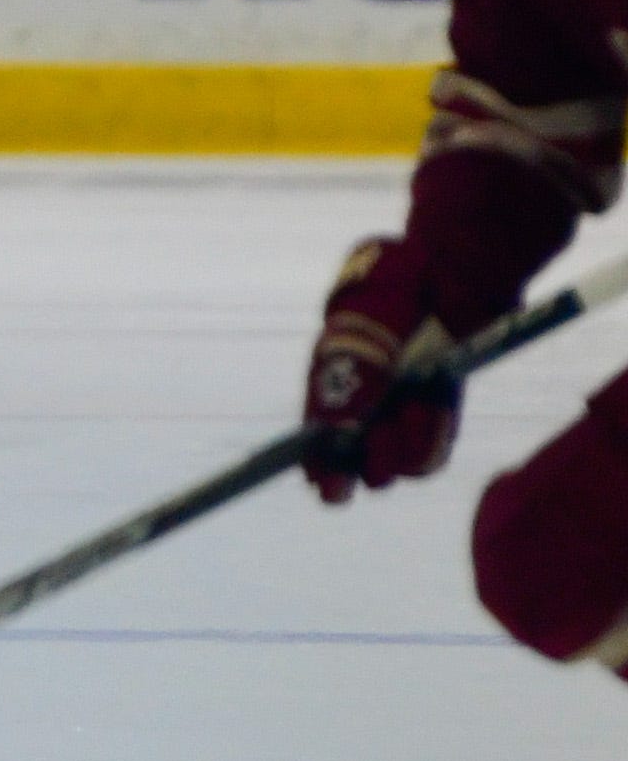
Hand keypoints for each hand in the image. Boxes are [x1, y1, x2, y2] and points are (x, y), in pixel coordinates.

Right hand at [301, 236, 460, 504]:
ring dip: (403, 447)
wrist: (445, 273)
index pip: (315, 453)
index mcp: (326, 394)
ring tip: (413, 404)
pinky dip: (430, 437)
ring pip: (394, 469)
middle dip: (367, 462)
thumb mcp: (362, 340)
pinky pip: (429, 456)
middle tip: (380, 432)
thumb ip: (349, 388)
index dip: (321, 474)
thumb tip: (337, 436)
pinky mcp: (434, 417)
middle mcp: (360, 413)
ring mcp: (397, 416)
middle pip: (355, 471)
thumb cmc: (392, 298)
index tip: (332, 487)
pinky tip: (431, 404)